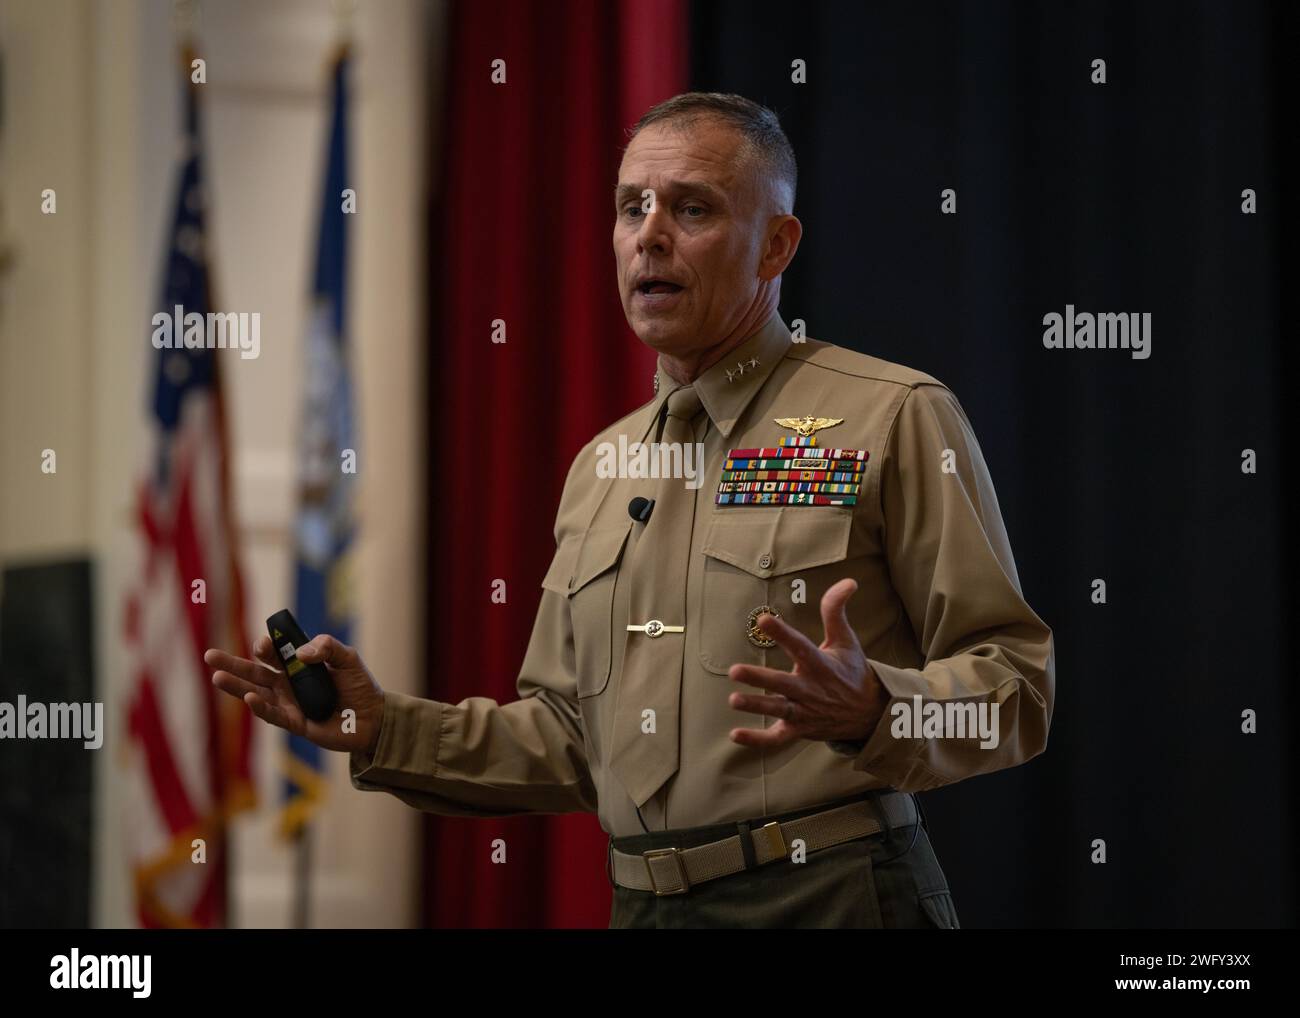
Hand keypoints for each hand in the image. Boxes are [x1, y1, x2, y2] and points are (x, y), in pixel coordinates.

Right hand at [205, 634, 385, 753]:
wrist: (374, 718)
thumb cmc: (360, 686)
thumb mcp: (348, 659)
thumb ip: (327, 647)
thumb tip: (300, 652)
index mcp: (299, 665)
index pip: (275, 653)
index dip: (266, 647)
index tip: (264, 642)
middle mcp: (289, 684)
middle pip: (256, 671)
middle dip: (233, 663)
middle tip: (210, 655)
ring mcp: (289, 703)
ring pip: (257, 693)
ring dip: (237, 686)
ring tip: (217, 677)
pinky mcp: (295, 723)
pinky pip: (273, 715)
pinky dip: (260, 707)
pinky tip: (249, 697)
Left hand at [726, 578, 885, 748]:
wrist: (870, 714)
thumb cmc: (851, 672)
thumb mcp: (845, 640)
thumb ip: (836, 611)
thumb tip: (848, 580)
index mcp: (820, 664)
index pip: (798, 646)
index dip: (781, 632)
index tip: (762, 619)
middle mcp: (811, 689)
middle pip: (782, 684)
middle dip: (759, 678)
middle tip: (734, 671)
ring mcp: (805, 712)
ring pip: (778, 710)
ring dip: (756, 706)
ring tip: (733, 700)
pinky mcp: (800, 730)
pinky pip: (777, 739)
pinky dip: (758, 740)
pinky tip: (735, 734)